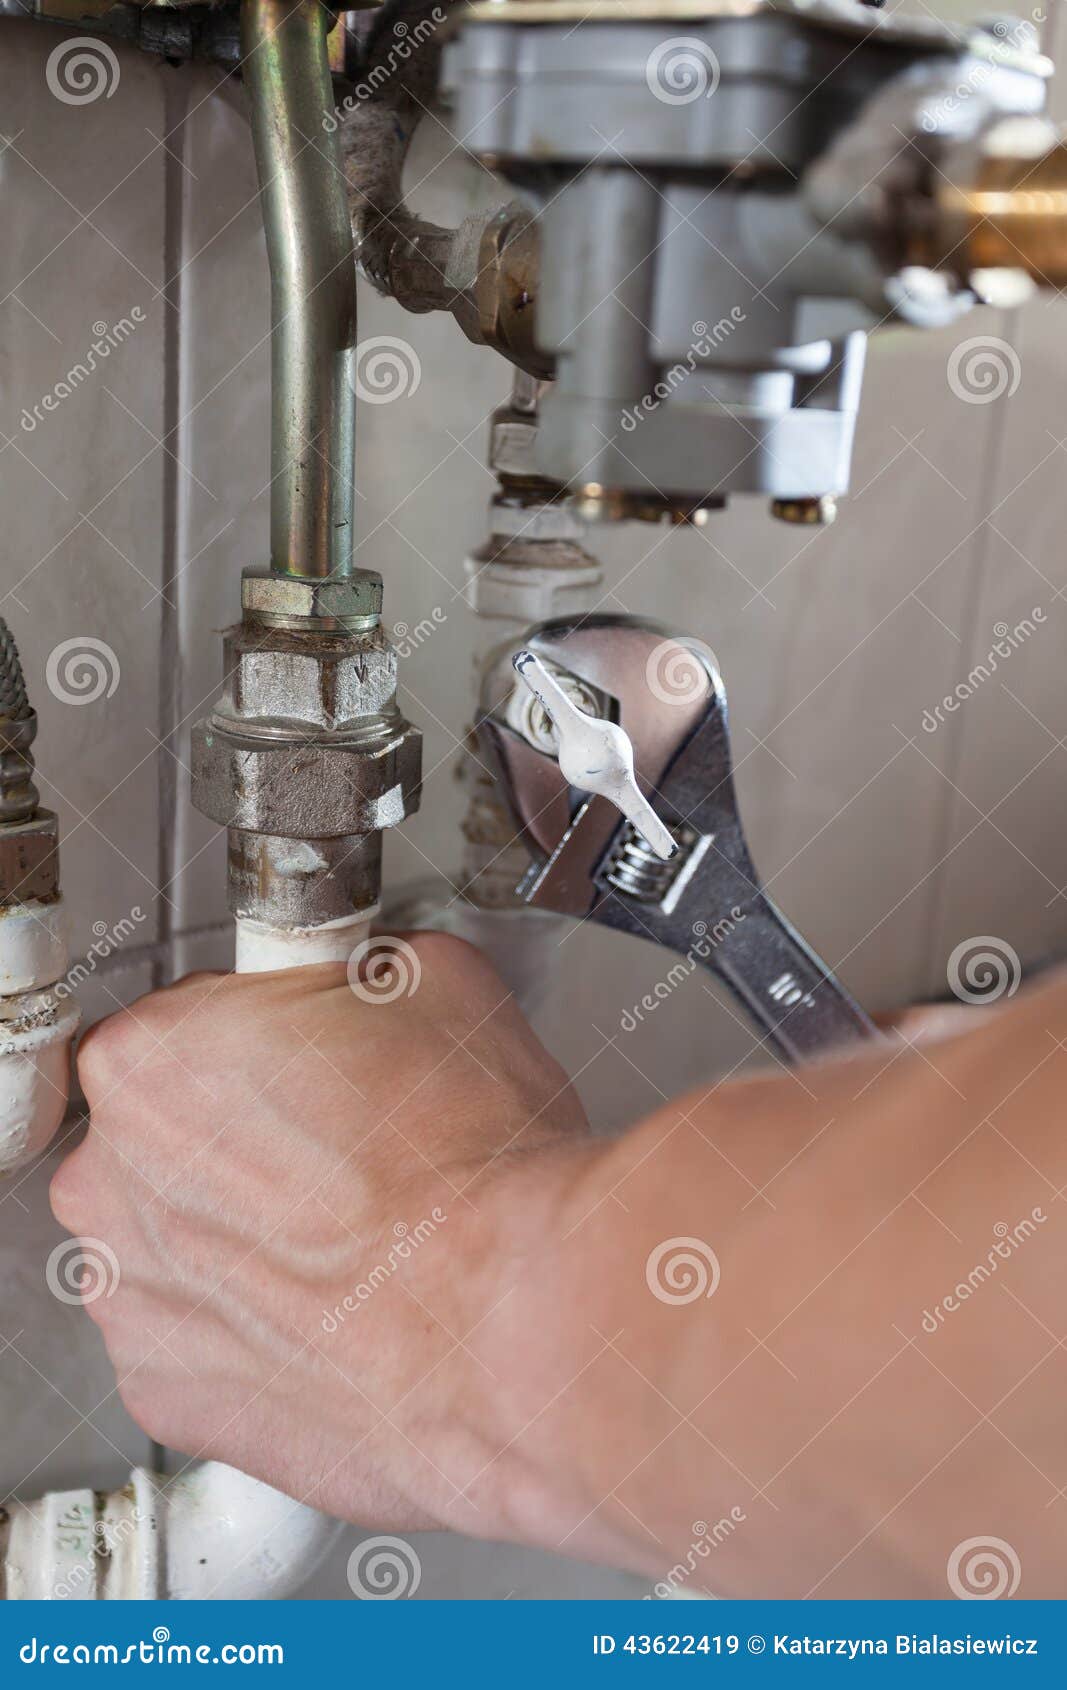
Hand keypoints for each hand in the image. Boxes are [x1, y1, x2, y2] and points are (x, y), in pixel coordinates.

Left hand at [49, 934, 593, 1541]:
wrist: (514, 1317)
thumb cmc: (469, 1166)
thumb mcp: (435, 980)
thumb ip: (358, 973)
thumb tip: (371, 980)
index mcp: (150, 1059)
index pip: (180, 1023)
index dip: (259, 1037)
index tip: (307, 1059)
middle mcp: (109, 1181)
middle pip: (161, 1137)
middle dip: (240, 1140)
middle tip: (343, 1148)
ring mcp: (131, 1298)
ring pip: (173, 1243)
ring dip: (239, 1237)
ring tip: (347, 1236)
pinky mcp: (168, 1391)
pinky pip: (194, 1338)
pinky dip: (250, 1329)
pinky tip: (332, 1309)